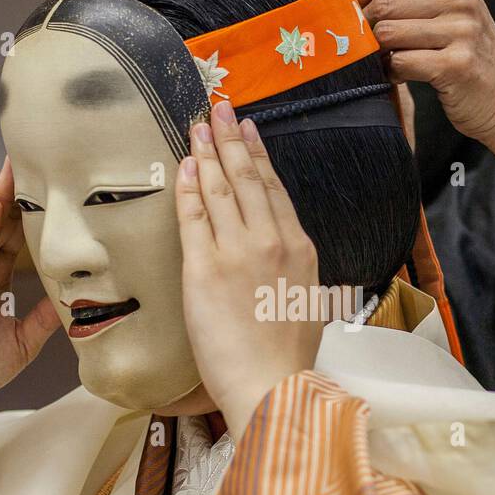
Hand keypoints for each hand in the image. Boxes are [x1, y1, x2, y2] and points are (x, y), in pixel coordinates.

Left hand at [175, 102, 323, 439]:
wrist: (272, 386)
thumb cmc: (288, 358)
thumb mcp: (309, 305)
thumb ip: (297, 273)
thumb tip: (289, 259)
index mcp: (300, 250)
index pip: (275, 190)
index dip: (258, 154)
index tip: (247, 130)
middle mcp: (271, 242)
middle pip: (248, 178)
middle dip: (229, 138)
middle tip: (217, 107)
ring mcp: (237, 253)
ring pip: (221, 189)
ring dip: (207, 151)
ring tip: (196, 125)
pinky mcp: (204, 270)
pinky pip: (193, 217)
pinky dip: (189, 186)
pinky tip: (184, 165)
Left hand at [354, 0, 494, 146]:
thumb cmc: (468, 60)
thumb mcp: (449, 18)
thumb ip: (410, 2)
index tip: (344, 14)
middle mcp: (461, 1)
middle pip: (384, 4)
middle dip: (363, 28)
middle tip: (361, 46)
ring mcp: (462, 32)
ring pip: (388, 33)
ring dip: (377, 53)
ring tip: (385, 62)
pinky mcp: (457, 65)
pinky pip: (401, 63)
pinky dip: (391, 73)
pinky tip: (399, 77)